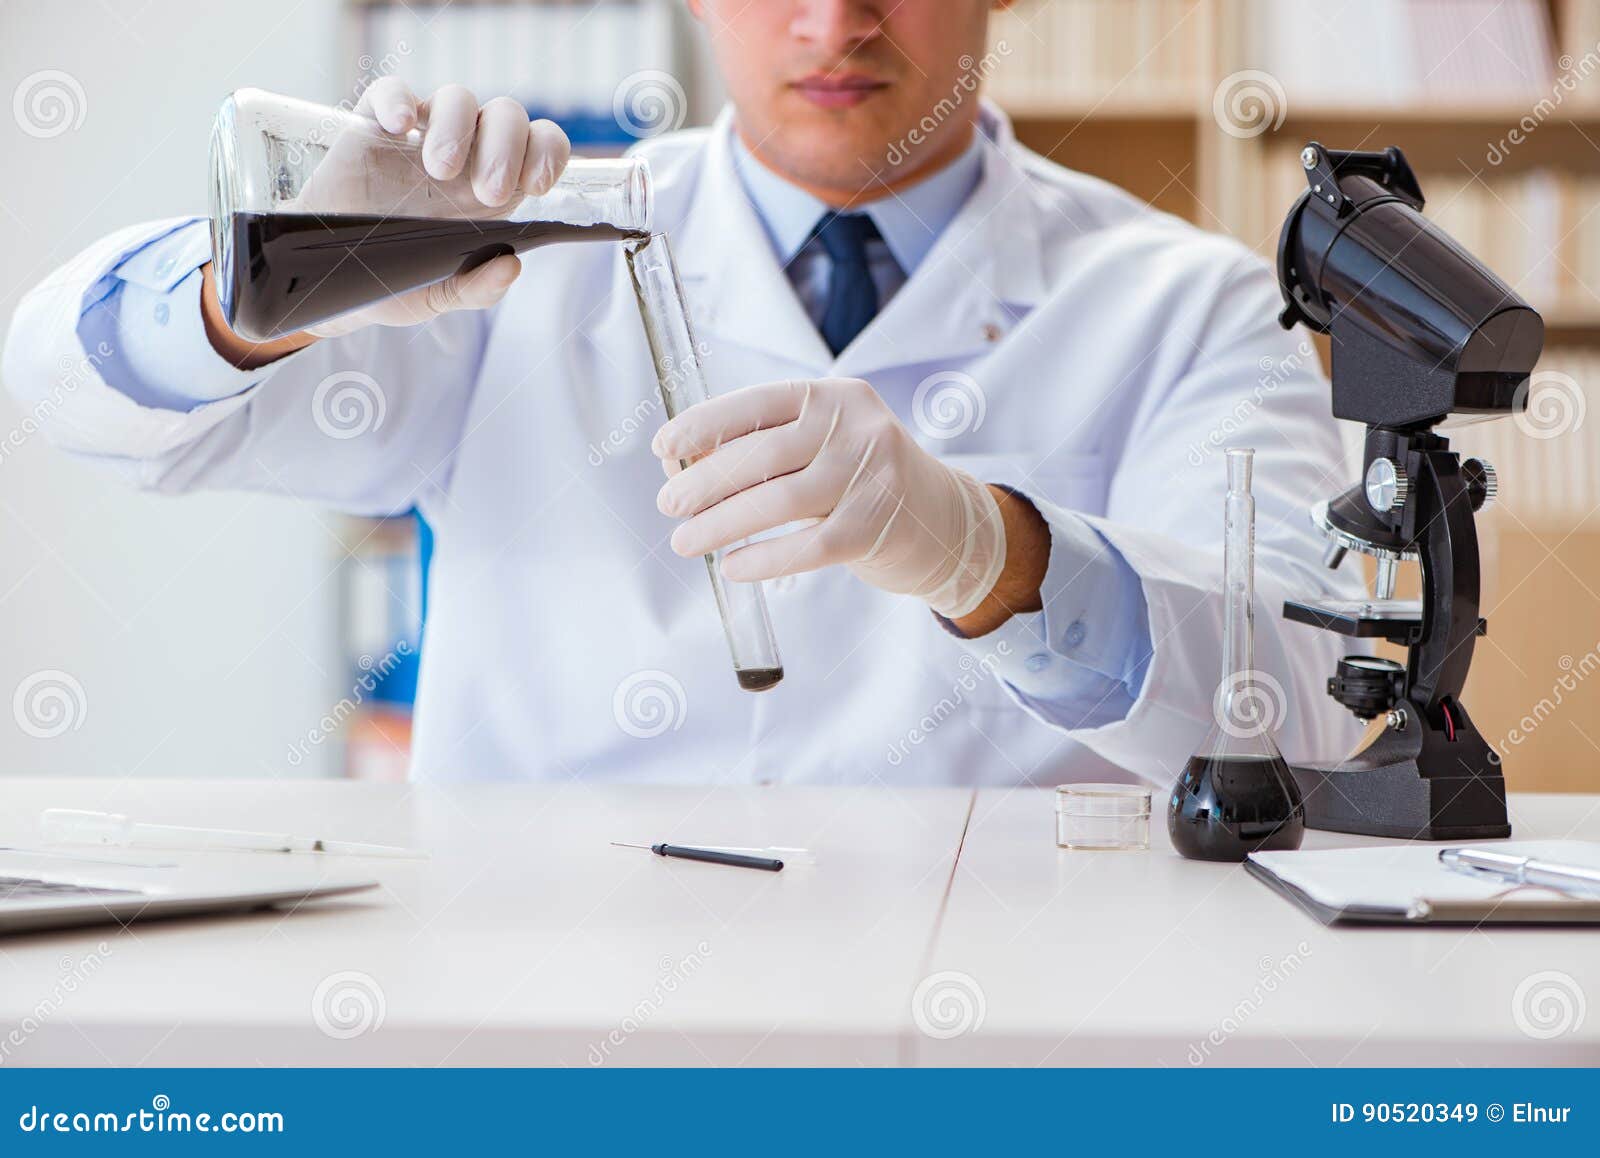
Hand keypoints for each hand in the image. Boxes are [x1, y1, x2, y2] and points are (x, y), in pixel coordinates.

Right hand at [293, 77, 570, 337]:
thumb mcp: (438, 296)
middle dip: (506, 147)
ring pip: (456, 99)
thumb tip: (511, 266)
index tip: (536, 185)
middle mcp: (464, 157)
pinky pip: (390, 92)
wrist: (329, 281)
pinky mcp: (371, 129)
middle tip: (487, 191)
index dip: (547, 153)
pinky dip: (398, 100)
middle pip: (504, 116)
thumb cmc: (393, 284)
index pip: (538, 147)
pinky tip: (400, 127)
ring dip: (458, 127)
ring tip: (439, 171)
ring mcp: (417, 140)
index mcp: (492, 190)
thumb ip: (477, 288)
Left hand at [652, 377, 1007, 619]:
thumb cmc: (863, 483)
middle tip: (668, 505)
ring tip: (685, 541)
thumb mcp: (822, 449)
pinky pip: (806, 547)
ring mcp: (871, 476)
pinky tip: (733, 568)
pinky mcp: (876, 526)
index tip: (664, 447)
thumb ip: (763, 450)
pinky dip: (762, 559)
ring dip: (720, 524)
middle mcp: (855, 428)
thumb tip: (679, 466)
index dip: (704, 424)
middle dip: (703, 482)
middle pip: (761, 454)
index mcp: (833, 397)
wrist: (944, 523)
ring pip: (777, 501)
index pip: (756, 403)